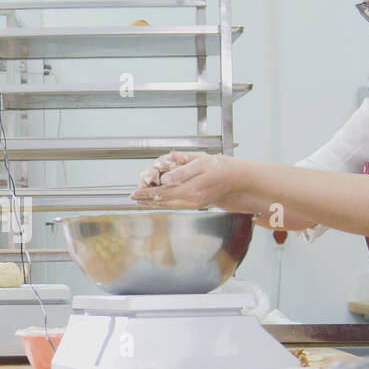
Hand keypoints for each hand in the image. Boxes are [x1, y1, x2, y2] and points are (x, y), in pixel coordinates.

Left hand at [130, 152, 244, 209]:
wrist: (235, 179)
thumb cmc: (219, 167)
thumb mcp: (201, 163)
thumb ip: (182, 171)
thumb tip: (165, 179)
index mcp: (191, 189)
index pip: (163, 193)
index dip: (147, 193)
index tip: (134, 193)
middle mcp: (190, 200)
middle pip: (163, 201)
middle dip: (146, 199)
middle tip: (132, 197)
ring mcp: (193, 203)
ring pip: (168, 205)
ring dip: (153, 203)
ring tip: (141, 200)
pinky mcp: (195, 204)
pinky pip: (175, 205)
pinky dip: (163, 203)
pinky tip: (157, 201)